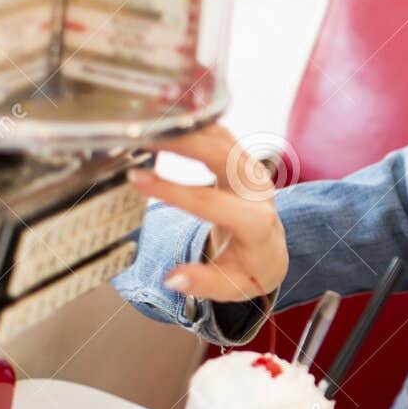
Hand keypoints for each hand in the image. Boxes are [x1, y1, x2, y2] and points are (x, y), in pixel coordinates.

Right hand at [127, 125, 289, 302]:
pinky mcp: (243, 159)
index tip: (137, 180)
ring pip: (218, 137)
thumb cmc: (247, 269)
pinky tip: (159, 121)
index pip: (211, 202)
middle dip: (179, 142)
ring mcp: (253, 170)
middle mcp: (258, 191)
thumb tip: (173, 280)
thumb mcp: (229, 286)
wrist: (270, 252)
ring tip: (141, 123)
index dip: (173, 190)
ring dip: (181, 127)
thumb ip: (203, 283)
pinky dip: (189, 125)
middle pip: (220, 155)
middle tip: (137, 135)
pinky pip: (216, 134)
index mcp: (256, 223)